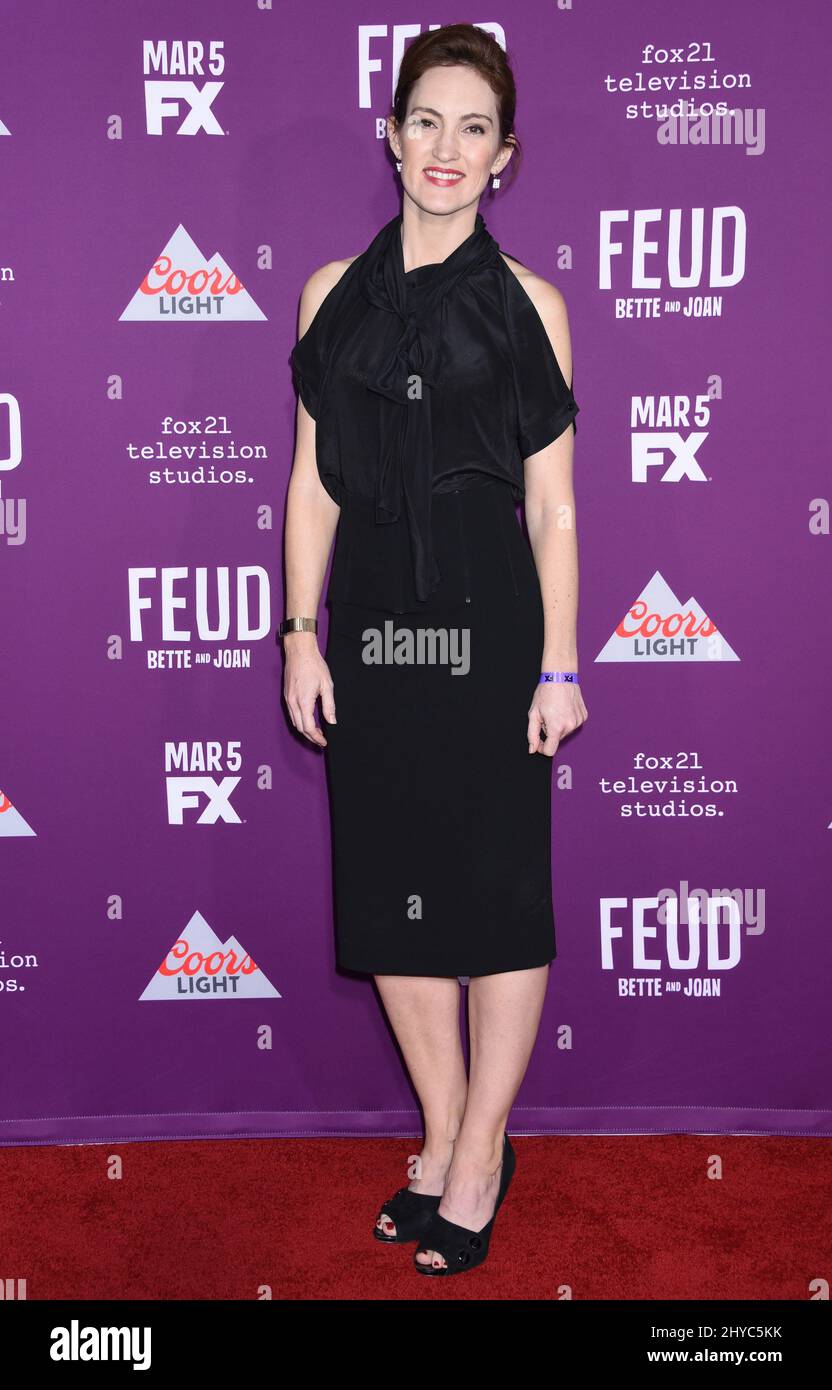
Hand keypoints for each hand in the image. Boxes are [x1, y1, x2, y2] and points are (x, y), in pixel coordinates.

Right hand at [282, 633, 335, 747]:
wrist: (299, 651)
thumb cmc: (314, 665)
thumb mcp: (327, 685)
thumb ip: (329, 706)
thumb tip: (331, 721)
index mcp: (303, 701)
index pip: (308, 727)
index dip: (316, 737)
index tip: (324, 742)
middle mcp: (293, 702)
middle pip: (299, 727)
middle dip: (310, 736)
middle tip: (321, 740)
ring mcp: (288, 699)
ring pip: (294, 722)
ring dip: (304, 729)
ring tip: (316, 732)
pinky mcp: (286, 695)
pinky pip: (291, 713)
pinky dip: (299, 721)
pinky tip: (307, 720)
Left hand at [527, 680, 586, 755]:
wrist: (560, 676)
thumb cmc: (546, 693)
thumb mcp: (533, 714)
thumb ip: (532, 734)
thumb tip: (533, 749)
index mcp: (556, 727)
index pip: (550, 751)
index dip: (542, 748)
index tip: (539, 740)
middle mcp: (570, 726)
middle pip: (557, 740)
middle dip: (550, 731)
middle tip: (546, 716)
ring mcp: (579, 721)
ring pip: (565, 732)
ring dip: (559, 725)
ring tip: (555, 710)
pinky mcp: (584, 716)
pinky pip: (573, 724)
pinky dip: (567, 719)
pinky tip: (564, 708)